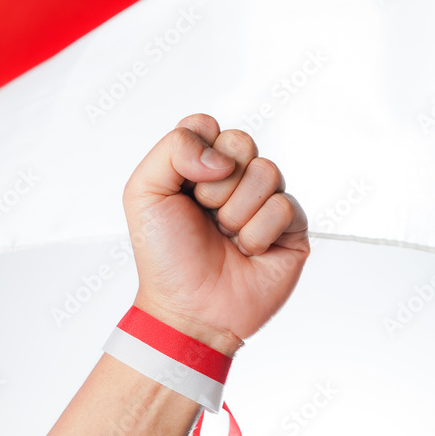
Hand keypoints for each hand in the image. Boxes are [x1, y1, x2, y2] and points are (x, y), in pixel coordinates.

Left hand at [122, 114, 309, 355]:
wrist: (190, 310)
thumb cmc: (165, 258)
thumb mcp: (143, 193)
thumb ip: (173, 148)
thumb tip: (221, 155)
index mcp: (199, 166)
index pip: (207, 125)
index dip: (196, 153)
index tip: (183, 188)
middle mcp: (235, 179)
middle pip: (242, 142)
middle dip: (217, 184)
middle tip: (205, 215)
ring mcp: (265, 202)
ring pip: (267, 172)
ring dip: (237, 212)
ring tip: (226, 237)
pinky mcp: (291, 228)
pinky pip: (284, 206)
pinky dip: (257, 234)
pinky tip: (247, 252)